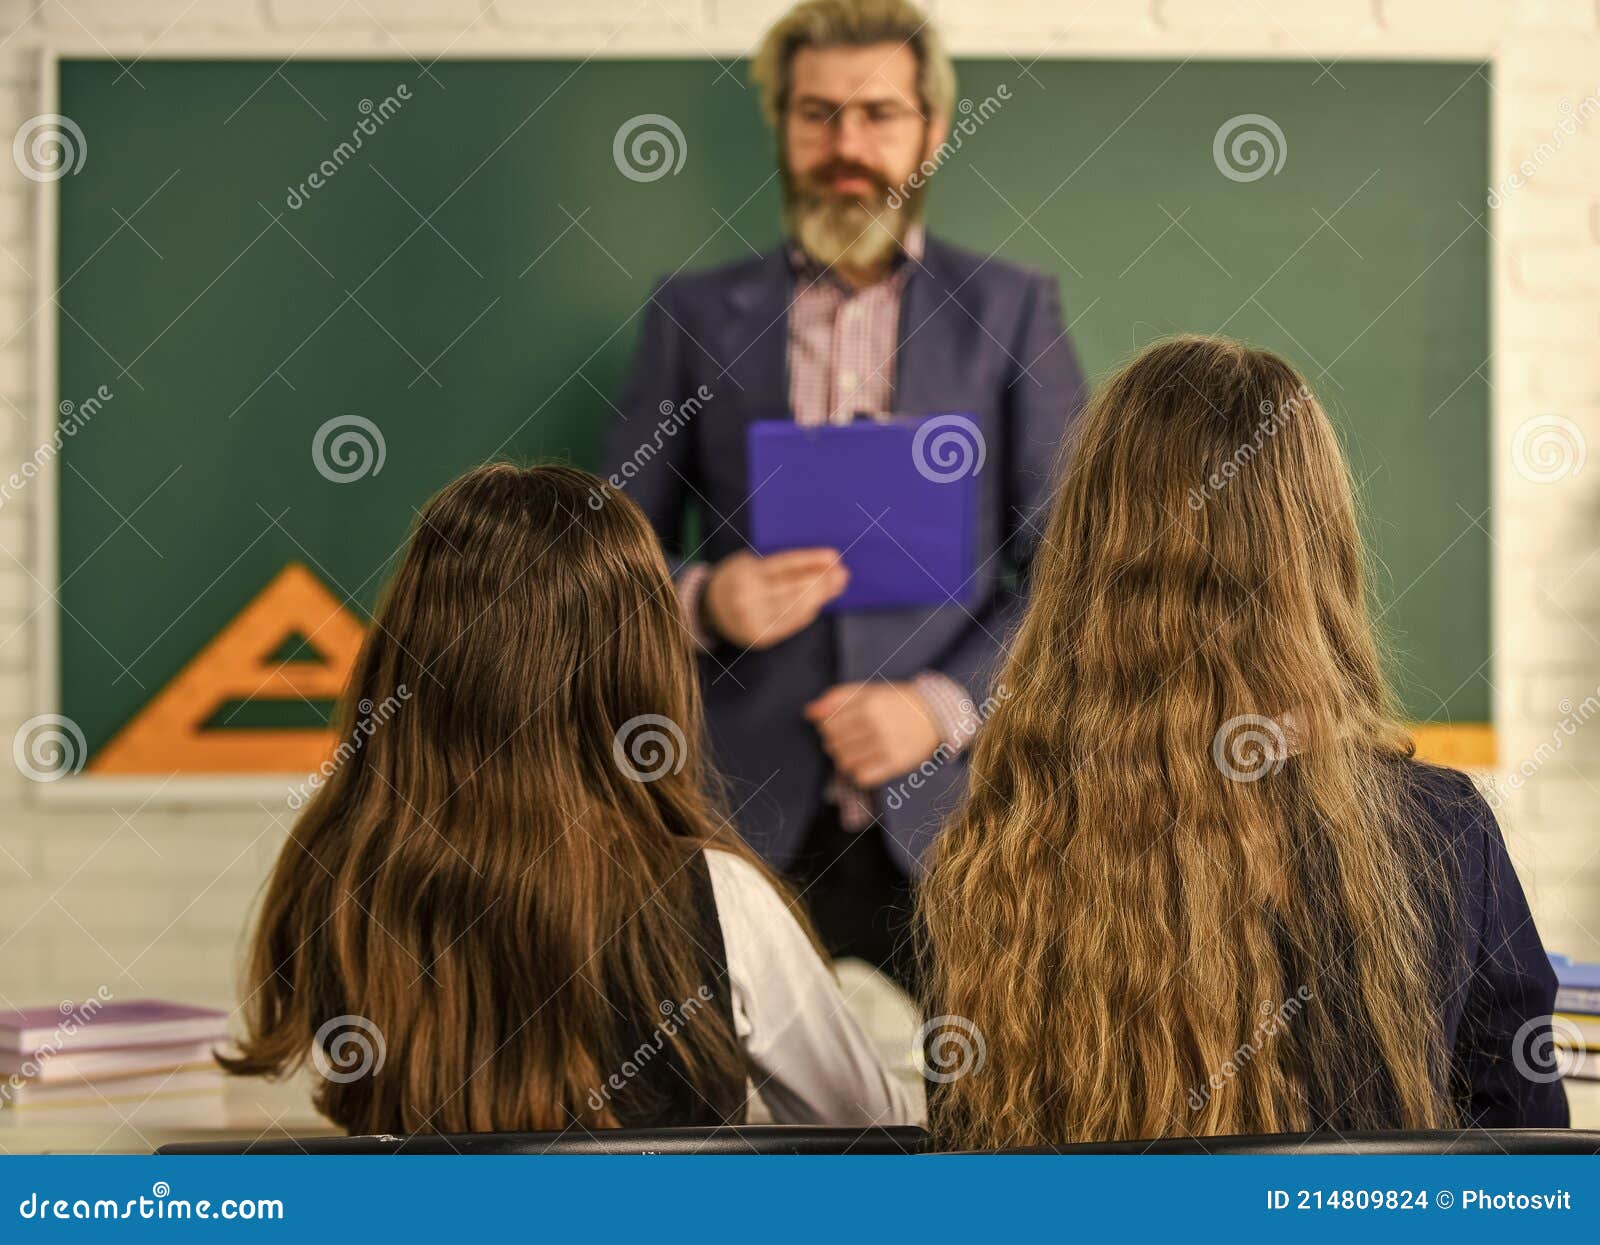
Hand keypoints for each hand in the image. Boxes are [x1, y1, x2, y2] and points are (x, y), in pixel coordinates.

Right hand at [702, 548, 847, 649]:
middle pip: (793, 588)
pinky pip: (789, 624)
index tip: (834, 556)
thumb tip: (825, 567)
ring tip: (836, 586)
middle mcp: (746, 598)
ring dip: (819, 597)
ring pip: (794, 608)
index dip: (811, 560)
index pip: (784, 564)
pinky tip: (818, 603)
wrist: (709, 608)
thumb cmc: (738, 579)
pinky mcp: (758, 637)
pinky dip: (806, 612)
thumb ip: (782, 566)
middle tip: (842, 574)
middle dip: (821, 581)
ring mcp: (751, 621)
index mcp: (744, 574)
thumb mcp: (751, 563)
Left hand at [804, 681, 942, 787]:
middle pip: (833, 745)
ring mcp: (887, 746)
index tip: (836, 725)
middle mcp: (877, 726)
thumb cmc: (895, 701)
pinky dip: (857, 771)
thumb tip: (809, 712)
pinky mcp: (896, 764)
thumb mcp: (868, 691)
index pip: (827, 725)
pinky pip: (861, 777)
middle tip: (848, 738)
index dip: (826, 727)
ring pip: (845, 763)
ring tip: (856, 750)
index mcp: (868, 705)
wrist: (934, 715)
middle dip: (834, 743)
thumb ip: (836, 698)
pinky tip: (865, 761)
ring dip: (844, 758)